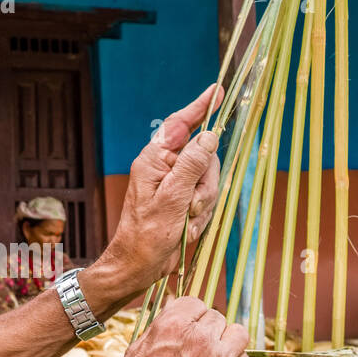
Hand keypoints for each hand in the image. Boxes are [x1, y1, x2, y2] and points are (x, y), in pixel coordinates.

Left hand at [93, 85, 223, 296]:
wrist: (140, 266)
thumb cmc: (147, 235)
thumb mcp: (172, 199)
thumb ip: (192, 166)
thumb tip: (209, 136)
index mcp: (154, 160)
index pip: (180, 125)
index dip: (200, 108)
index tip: (217, 90)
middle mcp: (165, 168)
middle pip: (205, 157)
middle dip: (205, 184)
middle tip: (191, 205)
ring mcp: (175, 186)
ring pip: (209, 180)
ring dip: (203, 204)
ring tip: (186, 221)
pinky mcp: (183, 202)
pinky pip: (206, 199)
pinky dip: (201, 216)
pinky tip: (187, 228)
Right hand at [96, 297, 249, 356]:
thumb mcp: (138, 350)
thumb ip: (161, 328)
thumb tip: (175, 312)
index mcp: (173, 326)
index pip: (195, 303)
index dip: (190, 315)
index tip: (188, 327)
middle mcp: (200, 339)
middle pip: (217, 317)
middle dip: (207, 329)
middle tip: (197, 347)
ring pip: (238, 334)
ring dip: (227, 341)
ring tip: (215, 355)